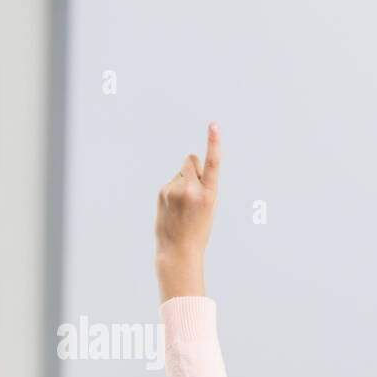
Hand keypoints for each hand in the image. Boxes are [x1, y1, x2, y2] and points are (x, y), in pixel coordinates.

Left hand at [155, 122, 220, 301]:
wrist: (178, 250)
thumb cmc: (198, 228)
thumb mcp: (209, 206)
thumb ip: (203, 184)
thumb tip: (188, 165)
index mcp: (209, 194)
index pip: (212, 163)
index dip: (214, 143)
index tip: (213, 125)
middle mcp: (191, 190)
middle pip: (191, 160)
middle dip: (191, 169)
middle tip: (193, 191)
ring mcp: (174, 190)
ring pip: (180, 172)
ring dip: (182, 183)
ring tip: (182, 206)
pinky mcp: (163, 192)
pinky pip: (171, 182)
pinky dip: (173, 191)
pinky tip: (173, 208)